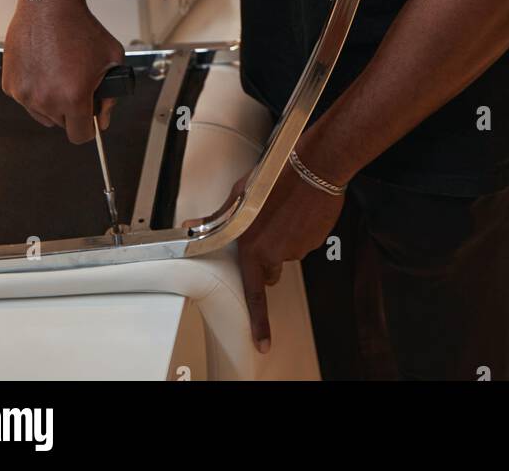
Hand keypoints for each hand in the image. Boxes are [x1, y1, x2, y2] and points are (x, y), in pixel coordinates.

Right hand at [2, 0, 124, 142]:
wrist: (49, 4)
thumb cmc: (82, 28)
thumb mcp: (111, 59)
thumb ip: (110, 95)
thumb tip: (102, 119)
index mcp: (73, 97)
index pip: (80, 136)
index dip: (89, 127)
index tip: (90, 116)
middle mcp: (45, 99)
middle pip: (62, 124)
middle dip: (72, 109)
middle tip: (76, 83)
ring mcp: (24, 93)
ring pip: (43, 114)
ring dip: (52, 101)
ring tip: (59, 72)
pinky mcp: (10, 85)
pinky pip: (27, 98)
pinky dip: (35, 89)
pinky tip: (43, 67)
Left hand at [199, 159, 345, 354]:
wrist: (314, 167)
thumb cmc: (276, 176)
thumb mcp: (240, 194)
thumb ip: (218, 217)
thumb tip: (192, 225)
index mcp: (254, 247)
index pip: (254, 292)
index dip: (259, 321)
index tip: (262, 342)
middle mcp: (276, 253)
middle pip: (271, 271)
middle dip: (269, 259)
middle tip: (269, 230)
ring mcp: (298, 248)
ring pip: (289, 252)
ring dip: (286, 238)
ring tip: (286, 210)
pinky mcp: (316, 241)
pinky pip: (305, 241)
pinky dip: (302, 230)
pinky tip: (300, 210)